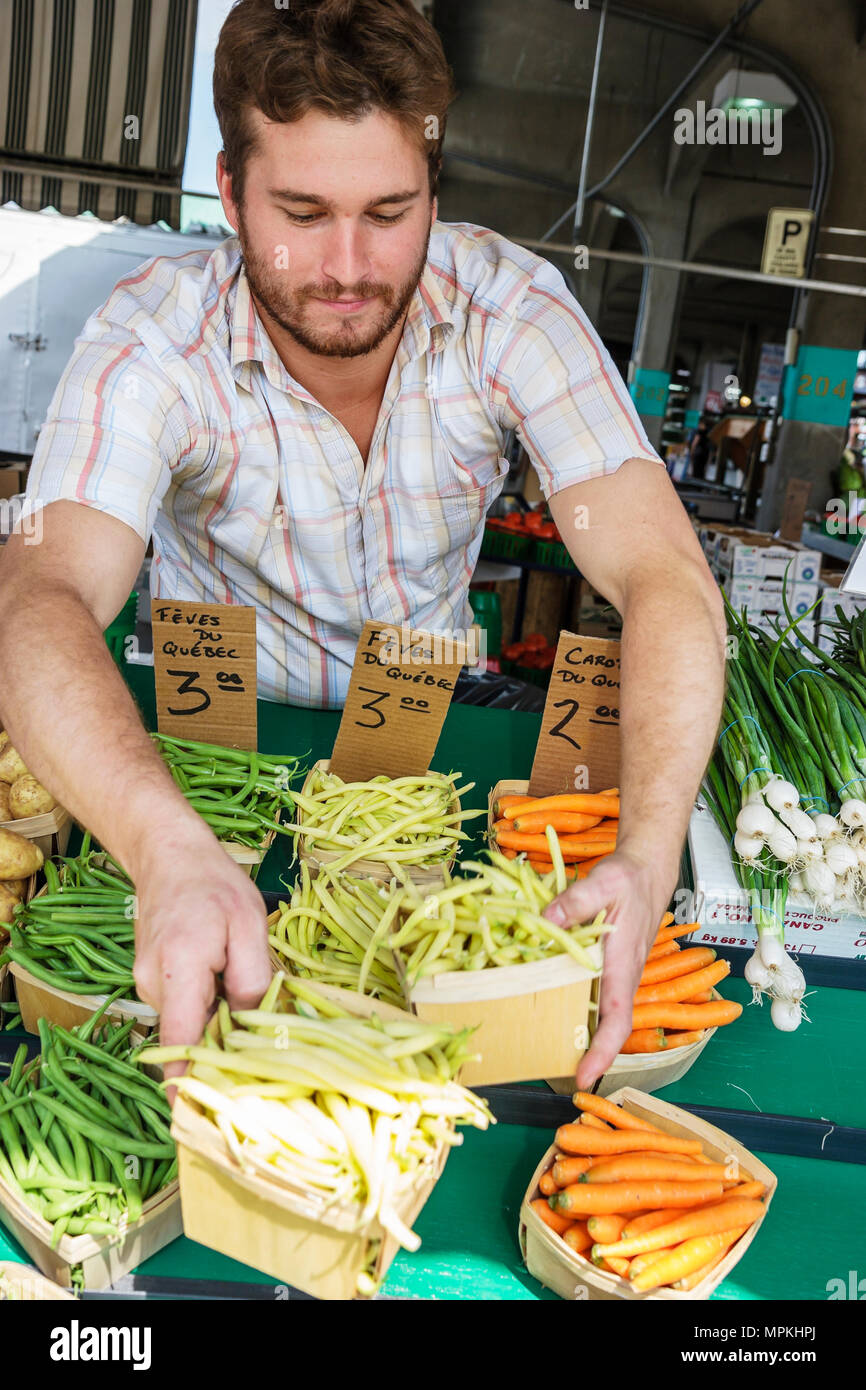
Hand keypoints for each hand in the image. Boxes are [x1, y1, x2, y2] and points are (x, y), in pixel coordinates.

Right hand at [131, 824, 271, 1093]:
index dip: (188, 1085)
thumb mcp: (249, 925)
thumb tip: (251, 1029)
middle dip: (222, 1054)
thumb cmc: (213, 885)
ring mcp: (148, 986)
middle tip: (267, 1065)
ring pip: (189, 1024)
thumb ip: (252, 979)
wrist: (169, 854)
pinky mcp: (153, 983)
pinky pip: (185, 1009)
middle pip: (188, 1038)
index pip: (179, 1041)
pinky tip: (231, 992)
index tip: (198, 1121)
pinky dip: (209, 1011)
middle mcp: (153, 986)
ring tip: (253, 1011)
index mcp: (179, 971)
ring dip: (220, 1026)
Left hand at [543, 850, 671, 1089]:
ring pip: (599, 1013)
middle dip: (586, 1054)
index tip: (583, 1077)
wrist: (647, 869)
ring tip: (543, 1047)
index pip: (617, 1020)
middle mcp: (621, 976)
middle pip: (606, 1027)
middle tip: (552, 1071)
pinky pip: (592, 993)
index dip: (602, 1052)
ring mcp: (615, 973)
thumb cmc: (629, 878)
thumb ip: (574, 903)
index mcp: (623, 965)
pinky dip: (574, 1005)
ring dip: (579, 1033)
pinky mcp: (607, 964)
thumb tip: (544, 923)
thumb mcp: (602, 882)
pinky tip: (547, 1004)